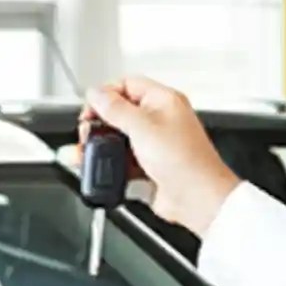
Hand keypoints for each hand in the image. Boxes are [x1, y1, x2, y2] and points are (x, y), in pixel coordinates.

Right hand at [77, 76, 239, 236]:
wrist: (197, 199)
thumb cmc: (184, 161)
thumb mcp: (142, 127)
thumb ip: (115, 108)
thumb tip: (96, 93)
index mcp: (163, 101)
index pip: (127, 85)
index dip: (105, 96)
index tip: (90, 111)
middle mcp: (160, 120)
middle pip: (119, 113)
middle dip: (100, 124)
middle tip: (89, 134)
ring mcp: (154, 145)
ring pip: (119, 140)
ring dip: (102, 147)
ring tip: (89, 154)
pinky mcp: (149, 167)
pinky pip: (123, 162)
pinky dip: (111, 166)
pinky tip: (102, 170)